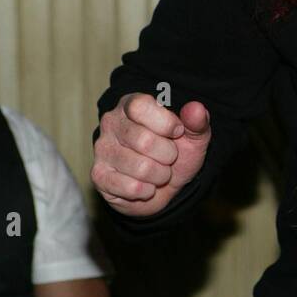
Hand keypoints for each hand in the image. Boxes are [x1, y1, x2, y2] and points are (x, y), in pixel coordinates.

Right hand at [92, 93, 211, 216]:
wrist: (164, 187)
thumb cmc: (176, 154)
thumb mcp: (193, 137)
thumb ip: (197, 122)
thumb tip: (197, 109)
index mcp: (131, 105)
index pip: (140, 107)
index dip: (166, 123)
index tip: (177, 132)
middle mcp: (111, 123)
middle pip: (144, 141)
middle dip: (168, 155)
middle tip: (168, 157)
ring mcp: (102, 149)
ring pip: (141, 168)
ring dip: (160, 175)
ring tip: (158, 171)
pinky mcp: (99, 176)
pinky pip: (132, 187)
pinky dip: (147, 191)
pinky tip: (145, 185)